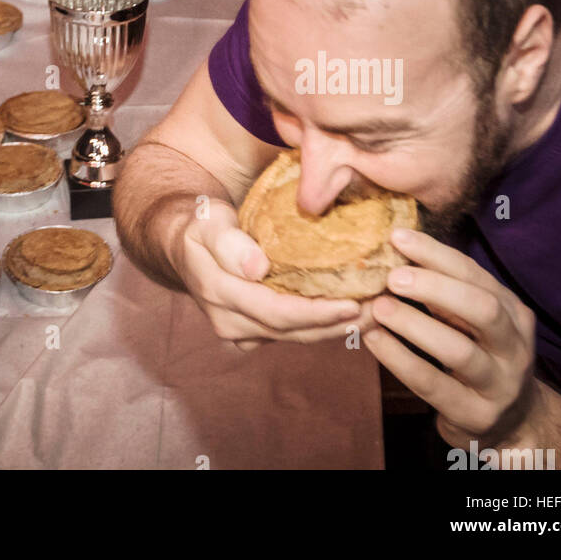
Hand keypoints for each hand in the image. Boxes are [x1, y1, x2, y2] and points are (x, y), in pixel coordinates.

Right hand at [169, 201, 366, 349]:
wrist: (181, 244)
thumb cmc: (199, 225)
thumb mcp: (207, 222)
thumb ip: (229, 243)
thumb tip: (256, 269)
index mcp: (219, 293)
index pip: (276, 311)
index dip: (316, 313)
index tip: (352, 304)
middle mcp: (229, 322)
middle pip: (292, 331)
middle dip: (337, 325)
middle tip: (379, 310)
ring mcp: (240, 332)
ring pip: (295, 337)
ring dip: (336, 330)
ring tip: (375, 316)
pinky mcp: (251, 332)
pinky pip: (291, 334)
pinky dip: (322, 327)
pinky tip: (350, 317)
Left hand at [362, 228, 537, 447]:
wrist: (510, 421)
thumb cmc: (479, 353)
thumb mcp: (471, 320)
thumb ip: (444, 291)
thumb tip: (395, 251)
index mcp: (512, 312)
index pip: (475, 275)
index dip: (435, 254)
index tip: (397, 237)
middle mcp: (514, 346)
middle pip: (482, 308)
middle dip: (435, 287)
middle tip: (392, 276)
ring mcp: (500, 384)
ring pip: (460, 350)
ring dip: (414, 325)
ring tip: (378, 308)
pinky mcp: (477, 415)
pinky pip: (434, 385)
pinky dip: (400, 360)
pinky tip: (374, 340)